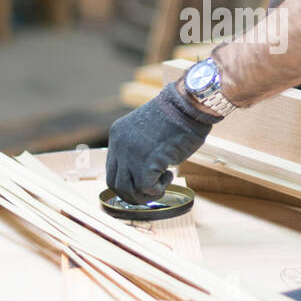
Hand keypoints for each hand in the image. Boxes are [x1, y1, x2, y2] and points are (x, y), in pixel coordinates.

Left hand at [105, 81, 221, 203]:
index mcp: (117, 134)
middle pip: (114, 184)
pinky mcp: (146, 162)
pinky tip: (169, 174)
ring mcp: (130, 154)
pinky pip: (146, 189)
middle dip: (134, 193)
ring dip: (146, 193)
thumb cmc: (176, 116)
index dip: (128, 180)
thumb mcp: (148, 131)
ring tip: (163, 180)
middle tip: (153, 188)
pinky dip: (159, 189)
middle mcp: (119, 145)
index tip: (145, 179)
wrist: (187, 106)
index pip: (112, 169)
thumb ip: (139, 148)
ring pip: (127, 191)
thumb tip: (144, 172)